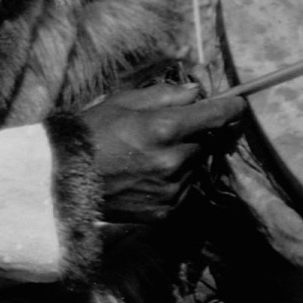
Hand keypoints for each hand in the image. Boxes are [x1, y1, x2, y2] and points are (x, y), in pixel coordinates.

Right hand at [79, 83, 244, 224]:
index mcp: (164, 129)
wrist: (63, 180)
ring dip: (183, 159)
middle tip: (165, 133)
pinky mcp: (165, 210)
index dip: (230, 108)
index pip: (213, 116)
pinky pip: (184, 189)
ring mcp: (170, 188)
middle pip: (204, 142)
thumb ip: (166, 95)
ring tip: (149, 157)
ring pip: (194, 166)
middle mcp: (173, 160)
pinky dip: (174, 181)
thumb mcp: (125, 102)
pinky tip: (147, 176)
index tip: (239, 105)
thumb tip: (196, 92)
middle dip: (193, 135)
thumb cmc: (92, 133)